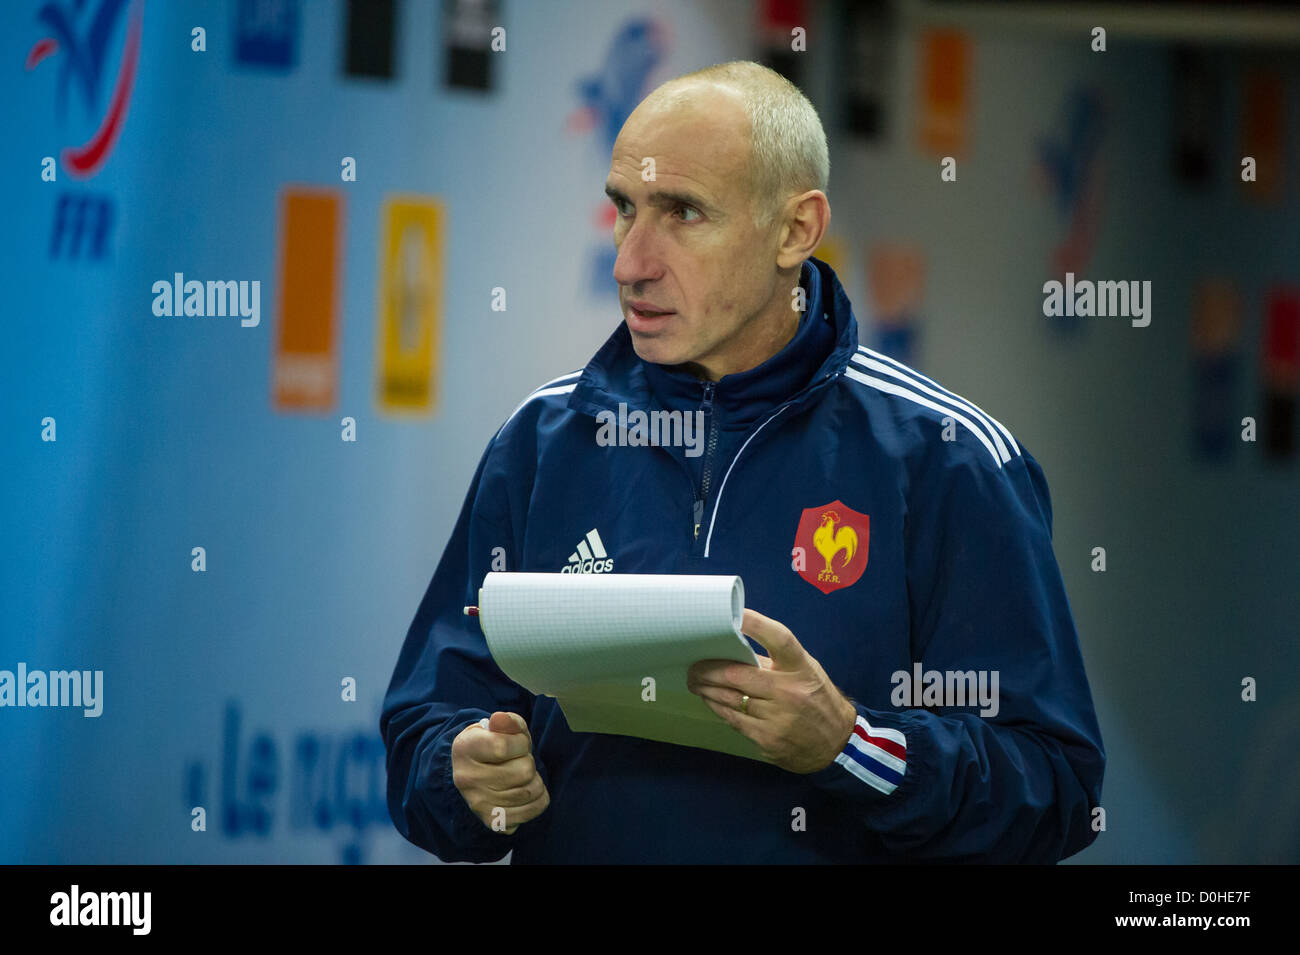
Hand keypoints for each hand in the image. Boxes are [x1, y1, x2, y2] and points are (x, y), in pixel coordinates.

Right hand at [451, 711, 549, 833]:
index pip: (503, 747)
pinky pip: (533, 810)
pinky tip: (527, 791)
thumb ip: (507, 721)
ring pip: (531, 791)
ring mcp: (479, 803)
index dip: (520, 742)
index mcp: (465, 749)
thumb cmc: (491, 745)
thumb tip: (500, 718)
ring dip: (535, 780)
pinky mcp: (493, 821)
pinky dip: (539, 799)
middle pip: (524, 771)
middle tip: (518, 761)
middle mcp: (467, 779)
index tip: (517, 743)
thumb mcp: (497, 727)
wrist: (472, 773)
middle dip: (528, 761)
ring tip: (522, 775)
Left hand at [687, 608, 857, 772]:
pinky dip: (718, 707)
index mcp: (801, 667)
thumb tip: (733, 648)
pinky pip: (733, 719)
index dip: (755, 624)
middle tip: (694, 665)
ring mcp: (778, 718)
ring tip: (696, 682)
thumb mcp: (805, 671)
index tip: (734, 615)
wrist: (836, 743)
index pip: (779, 639)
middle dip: (708, 670)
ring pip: (729, 699)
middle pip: (737, 674)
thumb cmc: (815, 698)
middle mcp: (790, 691)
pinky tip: (711, 700)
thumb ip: (774, 660)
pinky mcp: (768, 739)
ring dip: (707, 689)